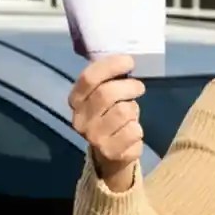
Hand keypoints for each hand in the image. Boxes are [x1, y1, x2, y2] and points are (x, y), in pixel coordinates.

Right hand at [67, 54, 146, 191]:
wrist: (111, 154)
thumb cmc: (110, 115)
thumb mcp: (104, 96)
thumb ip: (108, 80)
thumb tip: (126, 60)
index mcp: (76, 100)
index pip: (89, 78)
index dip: (110, 66)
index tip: (129, 61)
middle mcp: (80, 120)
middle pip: (107, 93)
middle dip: (128, 86)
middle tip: (139, 87)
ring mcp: (94, 138)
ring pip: (123, 112)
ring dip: (133, 110)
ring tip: (131, 115)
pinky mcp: (110, 152)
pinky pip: (133, 131)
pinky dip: (138, 129)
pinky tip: (131, 132)